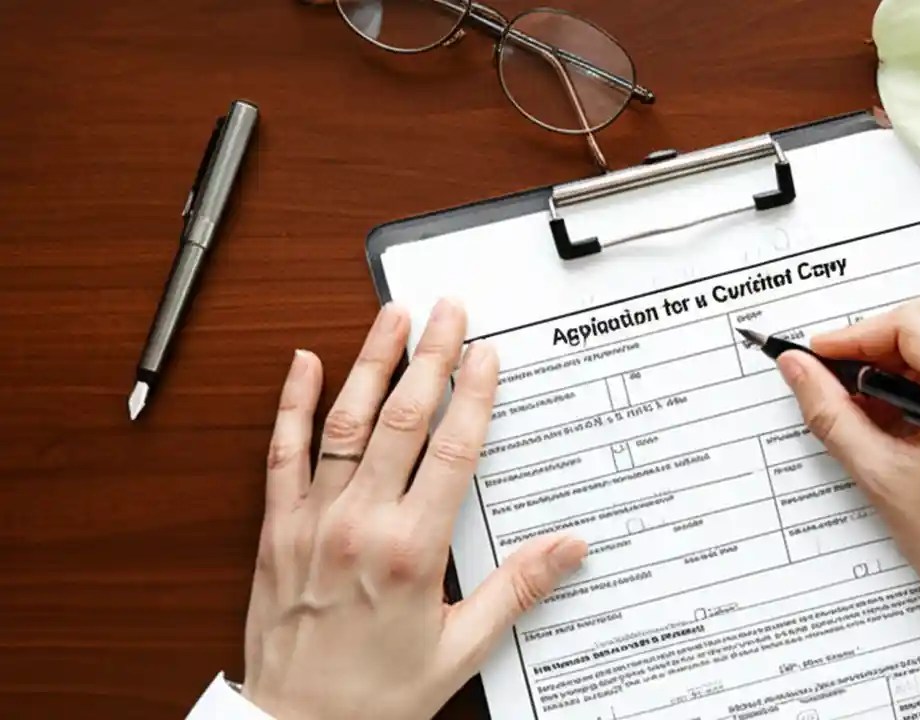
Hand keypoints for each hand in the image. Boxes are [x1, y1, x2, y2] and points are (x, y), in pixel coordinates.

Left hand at [243, 299, 587, 719]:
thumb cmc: (377, 696)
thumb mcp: (461, 649)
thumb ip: (515, 591)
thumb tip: (569, 549)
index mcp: (412, 550)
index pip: (451, 451)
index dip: (473, 395)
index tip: (487, 354)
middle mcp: (361, 523)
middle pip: (402, 419)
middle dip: (429, 356)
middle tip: (447, 310)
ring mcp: (313, 519)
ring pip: (345, 422)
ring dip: (370, 362)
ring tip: (390, 316)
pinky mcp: (275, 528)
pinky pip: (282, 452)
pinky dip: (292, 404)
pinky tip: (305, 362)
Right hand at [778, 295, 919, 610]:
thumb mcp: (881, 475)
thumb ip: (831, 413)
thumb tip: (798, 368)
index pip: (911, 325)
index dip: (856, 335)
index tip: (819, 356)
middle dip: (878, 337)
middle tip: (839, 374)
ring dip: (902, 352)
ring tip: (868, 399)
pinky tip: (900, 408)